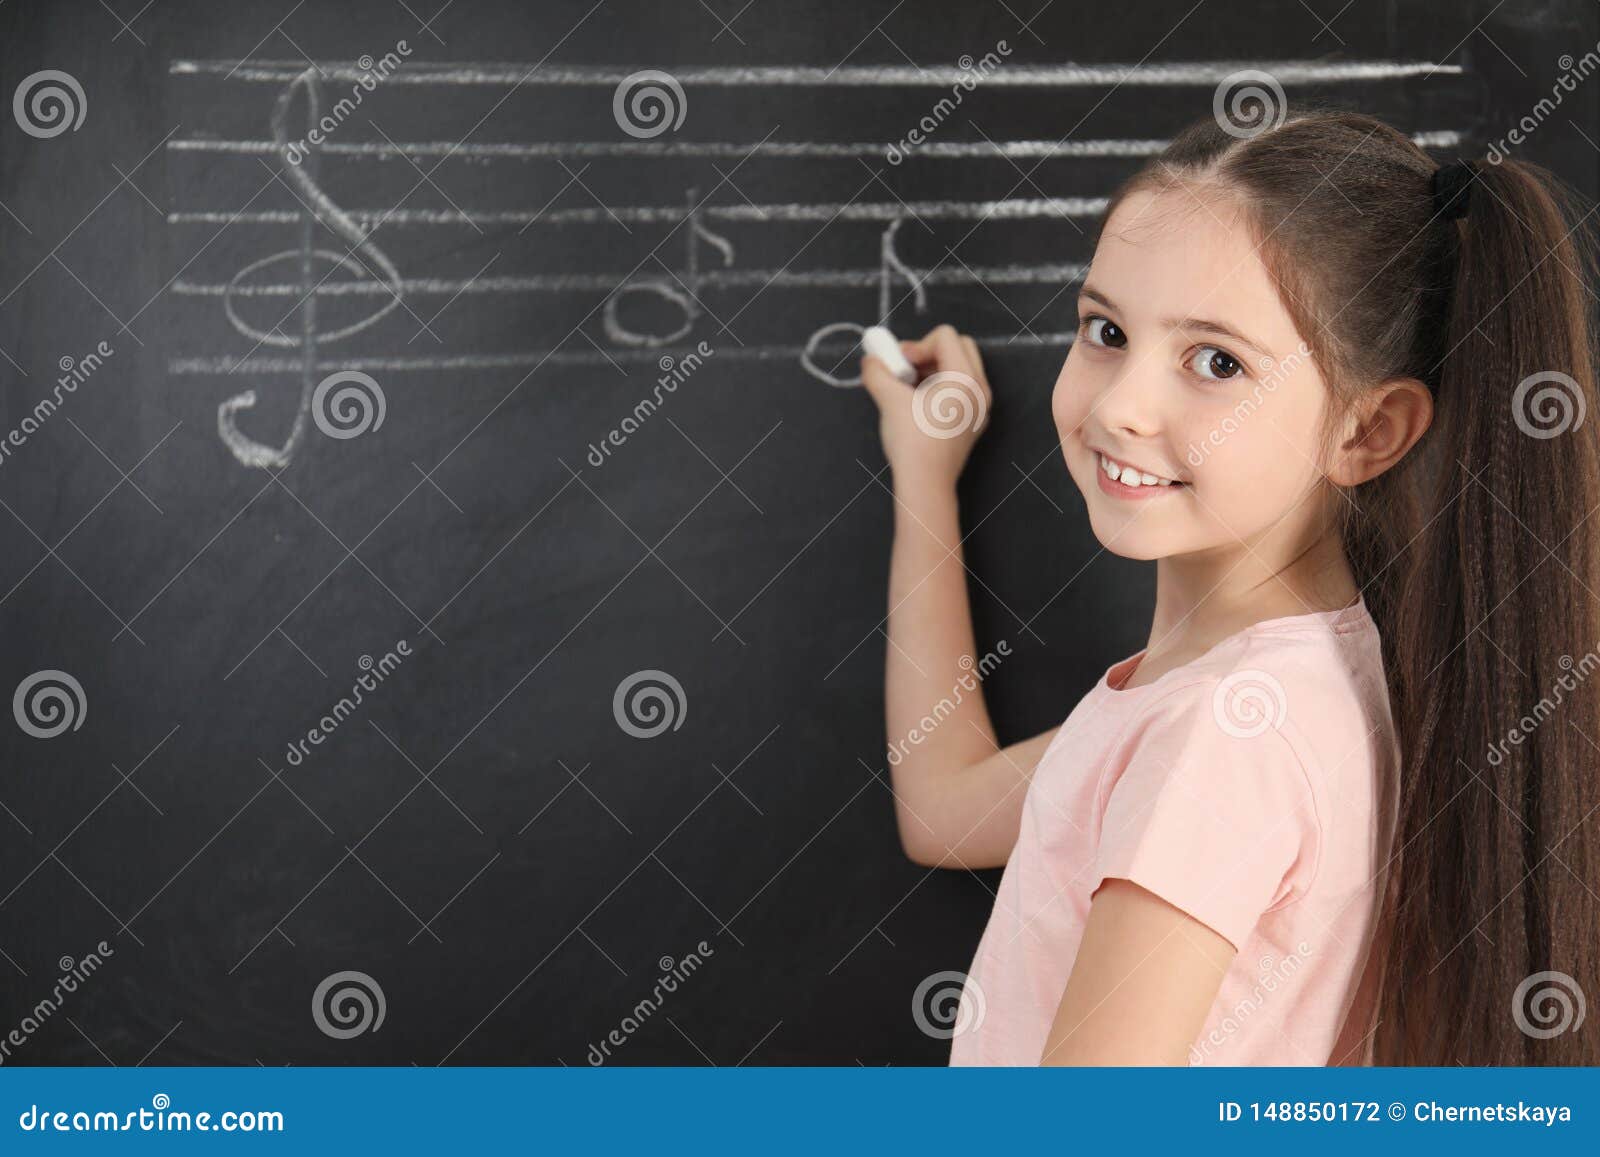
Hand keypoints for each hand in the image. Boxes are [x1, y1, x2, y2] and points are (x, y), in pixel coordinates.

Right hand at [859, 324, 992, 488]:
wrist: (926, 484)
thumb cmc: (912, 441)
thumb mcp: (889, 399)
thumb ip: (877, 371)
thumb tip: (871, 360)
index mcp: (966, 377)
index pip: (945, 336)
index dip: (916, 344)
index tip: (899, 365)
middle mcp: (980, 389)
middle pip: (959, 347)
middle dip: (928, 353)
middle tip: (904, 371)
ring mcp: (980, 408)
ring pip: (960, 369)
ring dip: (932, 370)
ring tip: (908, 390)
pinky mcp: (973, 423)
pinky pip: (961, 392)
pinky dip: (940, 389)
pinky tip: (919, 407)